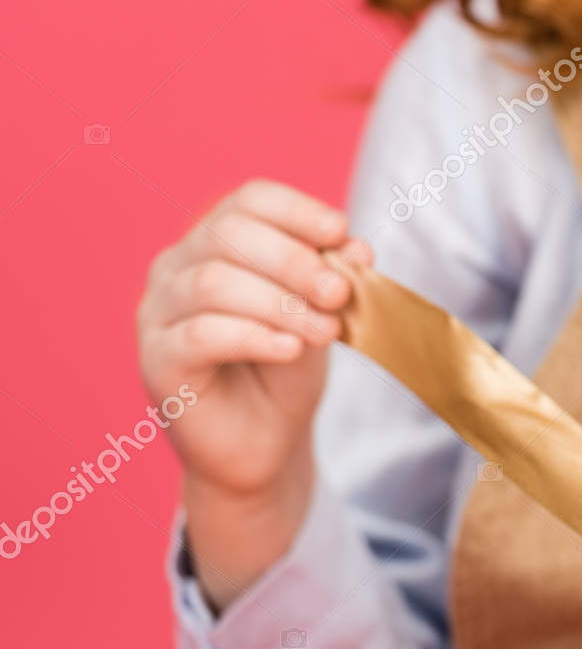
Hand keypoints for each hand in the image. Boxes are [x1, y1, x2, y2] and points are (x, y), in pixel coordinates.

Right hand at [136, 179, 371, 608]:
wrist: (263, 446)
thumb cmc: (286, 374)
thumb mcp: (318, 318)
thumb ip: (332, 283)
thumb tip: (357, 248)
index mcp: (215, 245)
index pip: (248, 202)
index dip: (297, 211)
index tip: (342, 234)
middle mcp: (177, 268)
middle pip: (229, 235)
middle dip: (294, 261)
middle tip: (339, 294)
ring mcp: (158, 314)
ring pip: (214, 283)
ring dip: (281, 303)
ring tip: (326, 331)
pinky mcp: (158, 362)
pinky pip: (202, 335)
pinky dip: (255, 337)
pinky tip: (292, 349)